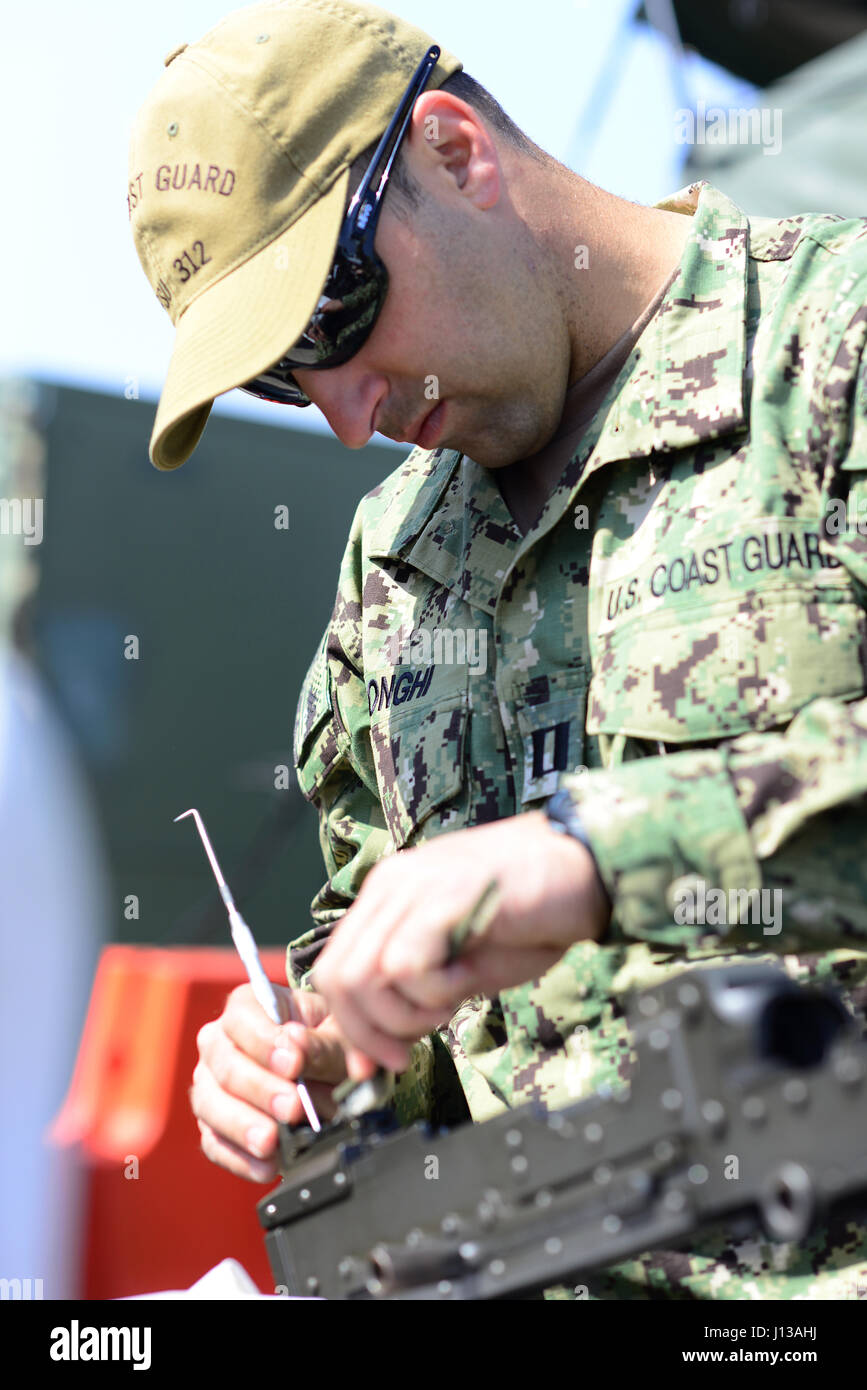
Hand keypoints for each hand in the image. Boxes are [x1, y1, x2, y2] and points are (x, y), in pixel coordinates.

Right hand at [191, 984, 349, 1183]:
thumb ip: (322, 1044)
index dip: (266, 1043)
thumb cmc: (329, 1043)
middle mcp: (219, 1042)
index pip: (243, 1020)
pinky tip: (266, 1165)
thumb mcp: (337, 1036)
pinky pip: (214, 1143)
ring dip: (243, 1125)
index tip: (294, 1064)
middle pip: (225, 1064)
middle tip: (293, 1106)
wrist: (327, 1072)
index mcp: (248, 1007)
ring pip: (211, 1104)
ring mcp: (210, 1085)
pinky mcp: (213, 1125)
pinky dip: (239, 1158)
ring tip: (272, 1141)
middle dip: (260, 1089)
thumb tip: (298, 1045)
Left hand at [311, 810, 610, 1078]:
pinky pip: (407, 966)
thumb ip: (417, 991)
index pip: (336, 968)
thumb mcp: (462, 962)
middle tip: (408, 1053)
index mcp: (388, 896)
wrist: (586, 870)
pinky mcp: (444, 897)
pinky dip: (432, 993)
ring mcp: (415, 886)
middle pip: (338, 977)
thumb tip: (381, 1045)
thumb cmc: (533, 916)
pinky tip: (466, 983)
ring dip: (404, 1015)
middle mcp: (391, 885)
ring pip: (364, 976)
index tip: (374, 1065)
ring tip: (448, 1005)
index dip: (350, 1026)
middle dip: (369, 1033)